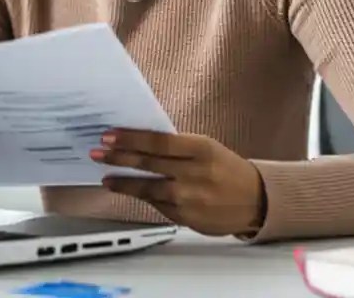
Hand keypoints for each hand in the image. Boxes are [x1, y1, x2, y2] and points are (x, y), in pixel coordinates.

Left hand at [90, 130, 265, 236]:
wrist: (255, 200)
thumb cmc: (228, 169)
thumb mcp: (208, 149)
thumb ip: (177, 147)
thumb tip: (140, 142)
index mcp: (201, 149)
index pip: (158, 141)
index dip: (130, 138)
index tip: (110, 136)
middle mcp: (195, 173)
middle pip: (149, 163)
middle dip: (119, 157)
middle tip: (98, 153)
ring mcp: (190, 198)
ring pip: (148, 188)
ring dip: (123, 182)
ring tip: (106, 177)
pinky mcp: (186, 217)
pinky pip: (157, 205)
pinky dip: (143, 197)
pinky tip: (131, 191)